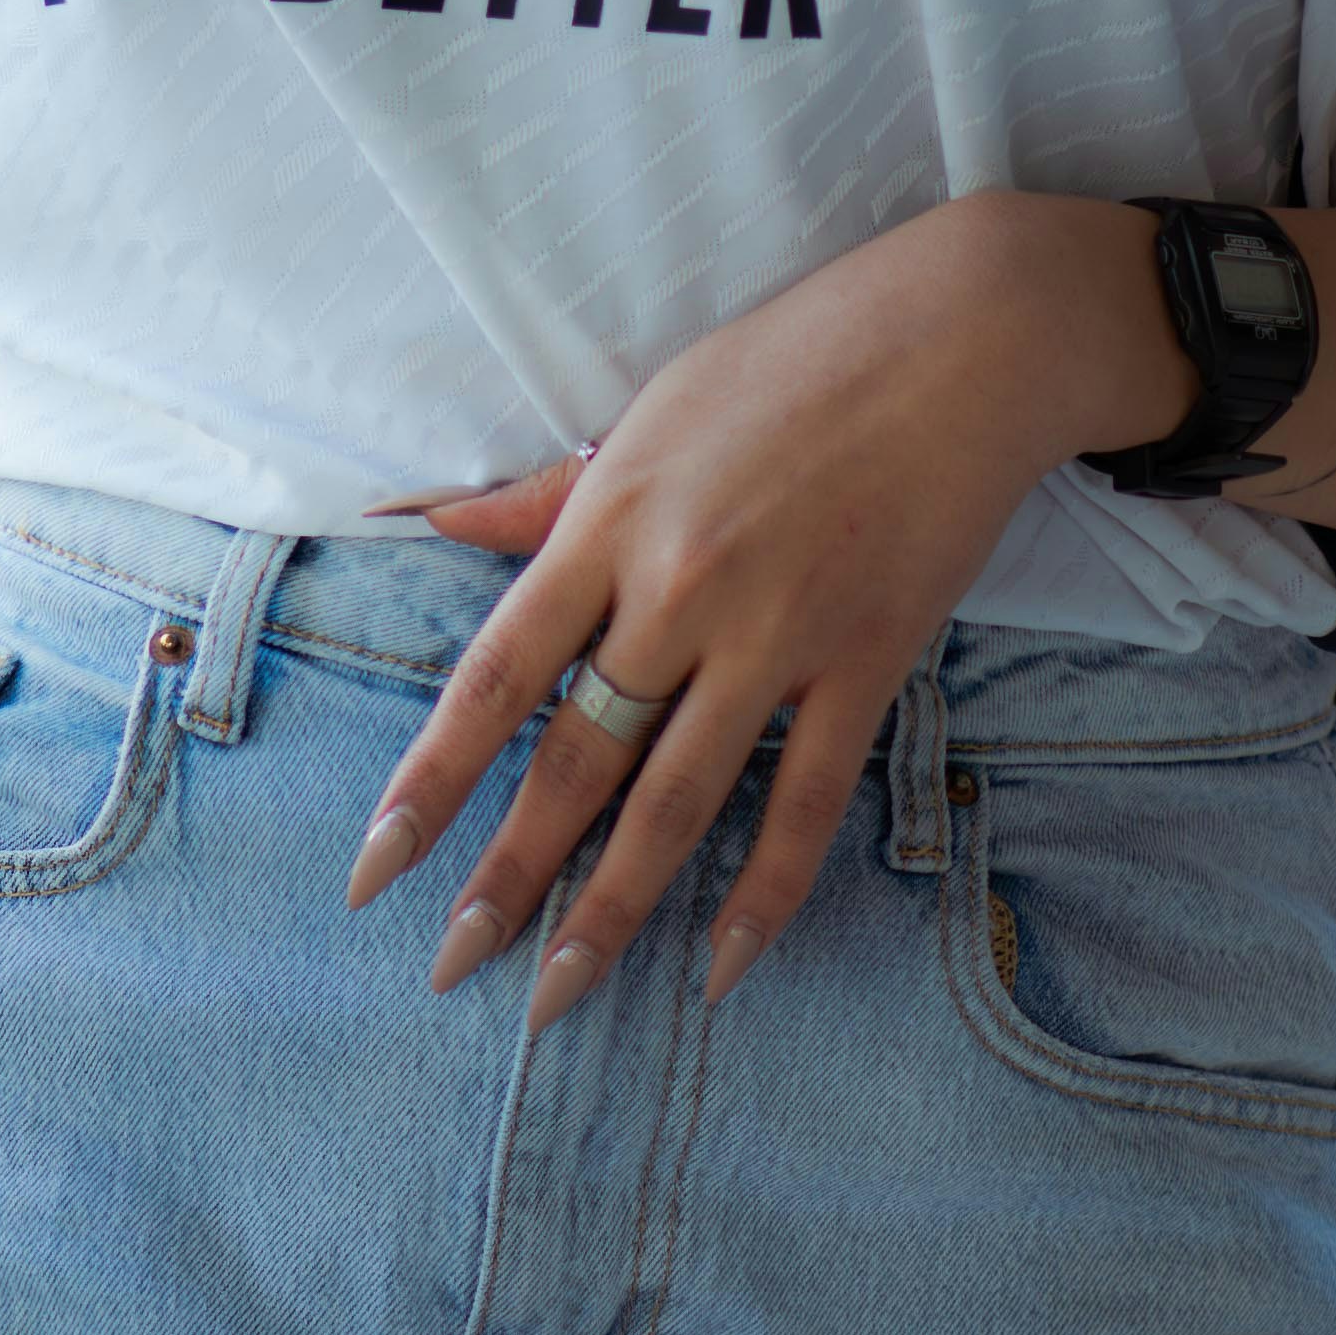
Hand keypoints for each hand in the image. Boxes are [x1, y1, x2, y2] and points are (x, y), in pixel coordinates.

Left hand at [343, 194, 1179, 1026]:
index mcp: (609, 523)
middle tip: (453, 969)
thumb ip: (546, 499)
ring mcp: (776, 636)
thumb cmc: (791, 362)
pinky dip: (762, 894)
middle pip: (574, 761)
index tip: (375, 869)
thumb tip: (433, 523)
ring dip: (610, 910)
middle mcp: (677, 592)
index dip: (431, 783)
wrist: (960, 340)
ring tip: (555, 994)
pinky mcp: (866, 664)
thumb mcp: (648, 414)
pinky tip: (719, 969)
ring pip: (675, 803)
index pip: (495, 679)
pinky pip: (804, 804)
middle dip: (506, 877)